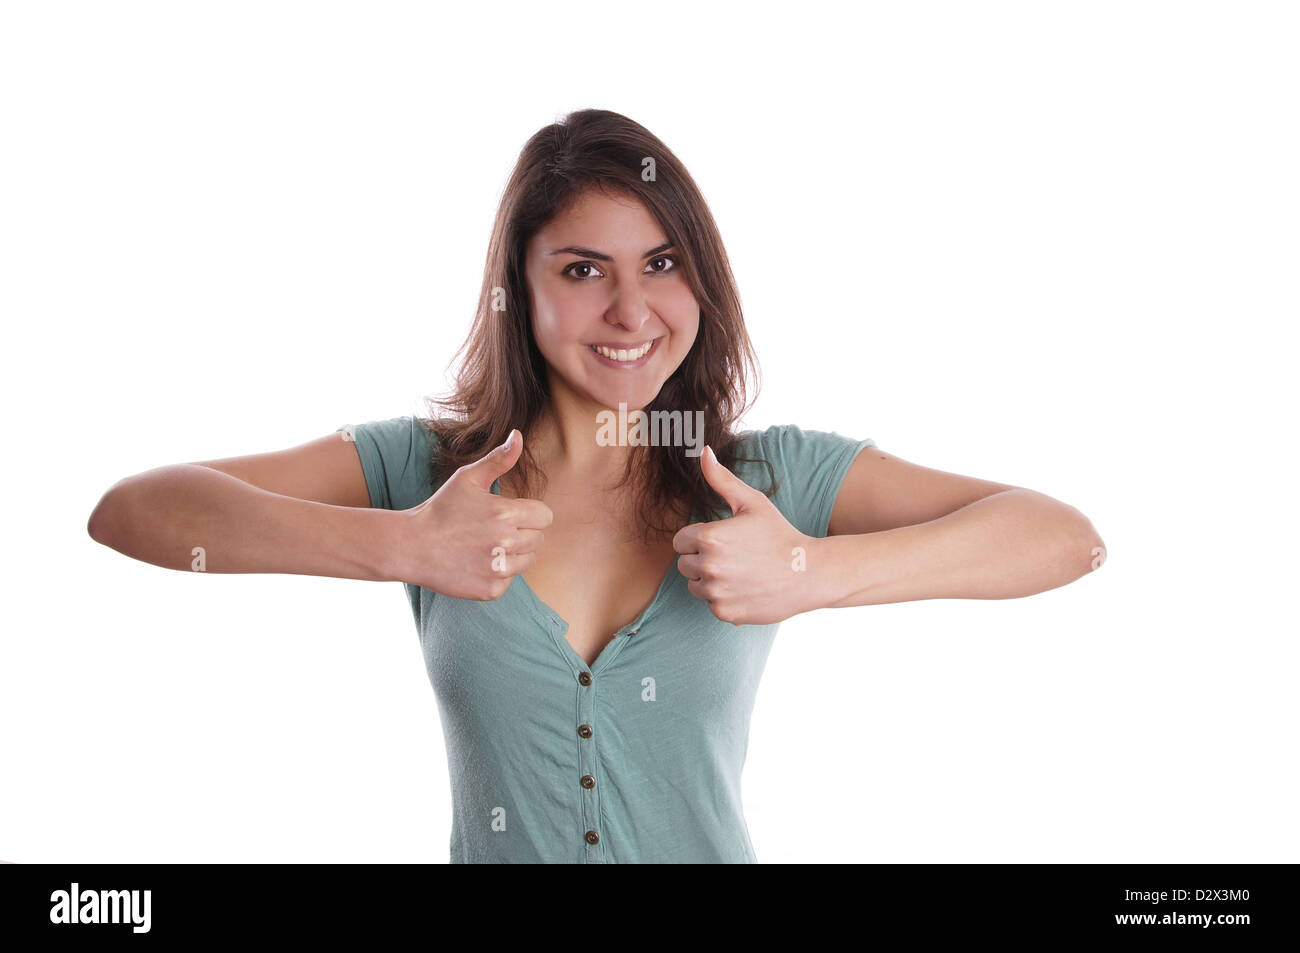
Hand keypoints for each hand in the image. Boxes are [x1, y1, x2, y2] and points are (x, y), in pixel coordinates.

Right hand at [393, 429, 552, 599]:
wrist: (411, 546)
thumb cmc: (441, 509)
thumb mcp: (468, 478)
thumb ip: (498, 459)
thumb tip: (519, 435)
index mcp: (507, 514)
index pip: (545, 517)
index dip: (529, 514)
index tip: (508, 514)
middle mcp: (507, 542)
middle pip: (538, 539)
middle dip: (522, 534)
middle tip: (491, 531)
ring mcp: (499, 568)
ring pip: (527, 561)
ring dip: (513, 555)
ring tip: (485, 546)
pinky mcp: (491, 589)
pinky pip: (510, 580)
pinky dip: (497, 574)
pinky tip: (476, 563)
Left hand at [673, 445, 821, 624]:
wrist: (808, 572)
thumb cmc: (779, 534)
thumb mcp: (752, 502)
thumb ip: (721, 480)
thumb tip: (703, 452)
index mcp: (709, 538)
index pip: (680, 541)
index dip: (699, 539)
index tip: (723, 539)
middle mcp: (708, 567)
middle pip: (684, 565)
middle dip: (702, 559)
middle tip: (734, 556)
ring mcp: (716, 592)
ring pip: (695, 586)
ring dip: (711, 580)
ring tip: (741, 571)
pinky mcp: (725, 612)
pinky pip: (711, 604)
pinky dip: (725, 598)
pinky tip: (747, 588)